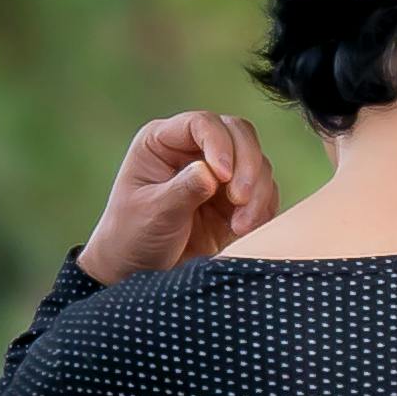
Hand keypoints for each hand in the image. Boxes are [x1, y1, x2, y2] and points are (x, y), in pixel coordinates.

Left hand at [77, 109, 274, 279]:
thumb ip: (182, 191)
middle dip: (247, 165)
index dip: (219, 143)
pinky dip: (263, 208)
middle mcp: (193, 149)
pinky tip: (246, 230)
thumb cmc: (132, 236)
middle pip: (239, 134)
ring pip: (257, 163)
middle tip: (240, 200)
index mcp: (163, 141)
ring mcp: (218, 173)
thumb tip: (210, 172)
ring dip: (257, 193)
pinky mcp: (235, 200)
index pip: (201, 124)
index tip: (223, 176)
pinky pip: (264, 192)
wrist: (138, 272)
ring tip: (241, 226)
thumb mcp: (152, 213)